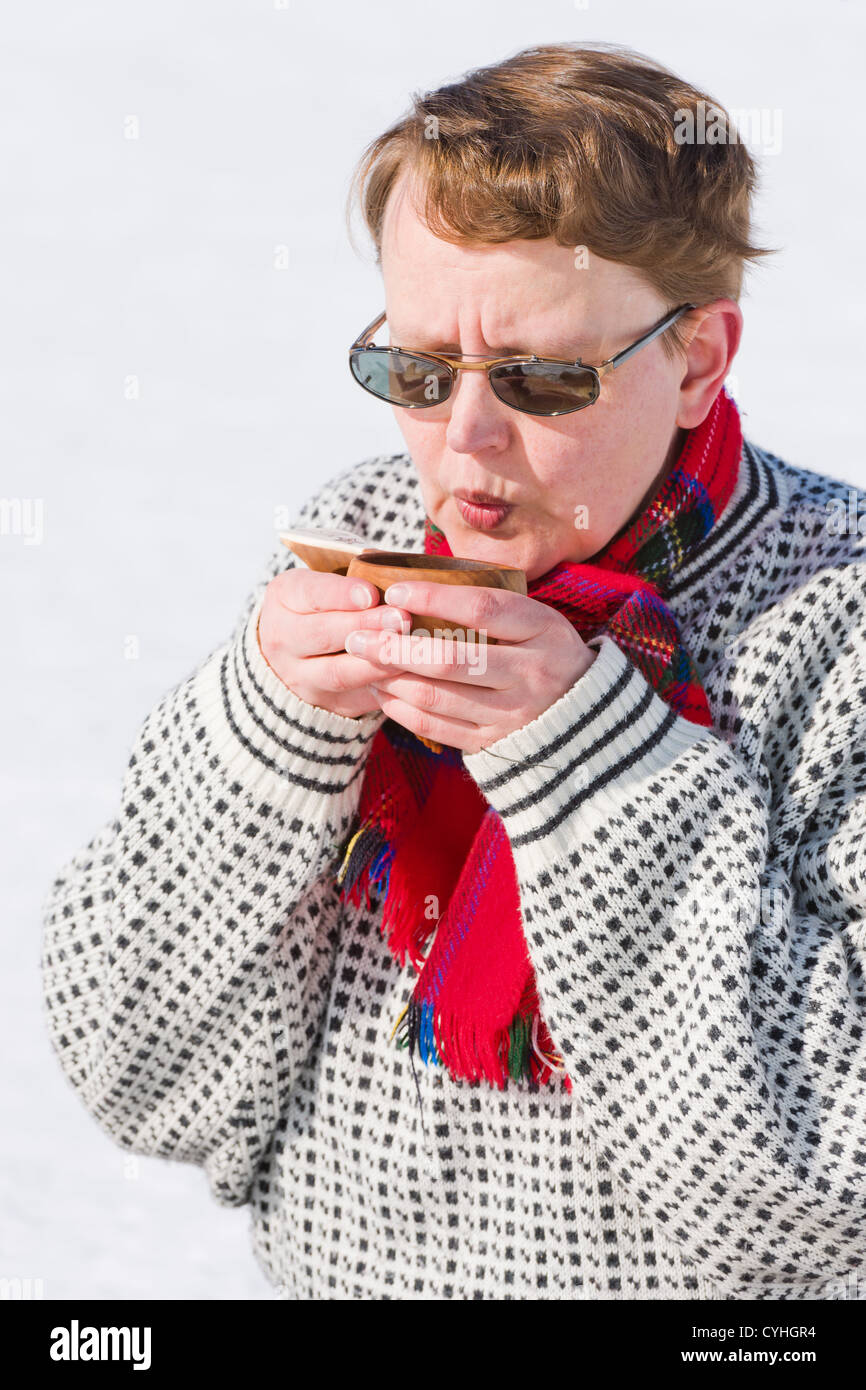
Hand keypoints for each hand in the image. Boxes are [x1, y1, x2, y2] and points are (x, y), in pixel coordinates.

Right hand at [257, 568, 411, 718]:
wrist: (297, 648)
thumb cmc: (326, 604)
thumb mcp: (327, 581)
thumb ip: (355, 579)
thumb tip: (396, 578)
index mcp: (284, 598)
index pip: (310, 594)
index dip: (341, 594)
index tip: (372, 592)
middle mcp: (282, 639)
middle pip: (322, 635)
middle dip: (364, 626)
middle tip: (400, 618)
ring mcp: (300, 676)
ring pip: (337, 673)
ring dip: (375, 662)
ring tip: (406, 650)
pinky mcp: (324, 702)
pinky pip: (356, 699)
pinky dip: (383, 690)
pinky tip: (407, 677)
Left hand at [343, 581, 596, 753]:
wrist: (583, 710)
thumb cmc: (543, 649)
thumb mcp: (533, 618)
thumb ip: (487, 605)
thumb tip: (415, 587)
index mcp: (541, 629)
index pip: (481, 609)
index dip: (434, 599)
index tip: (394, 591)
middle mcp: (530, 673)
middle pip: (452, 659)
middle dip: (396, 646)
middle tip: (358, 635)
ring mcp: (514, 712)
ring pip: (439, 696)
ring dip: (392, 678)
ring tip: (364, 661)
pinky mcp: (495, 742)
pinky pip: (439, 727)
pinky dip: (403, 710)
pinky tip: (383, 691)